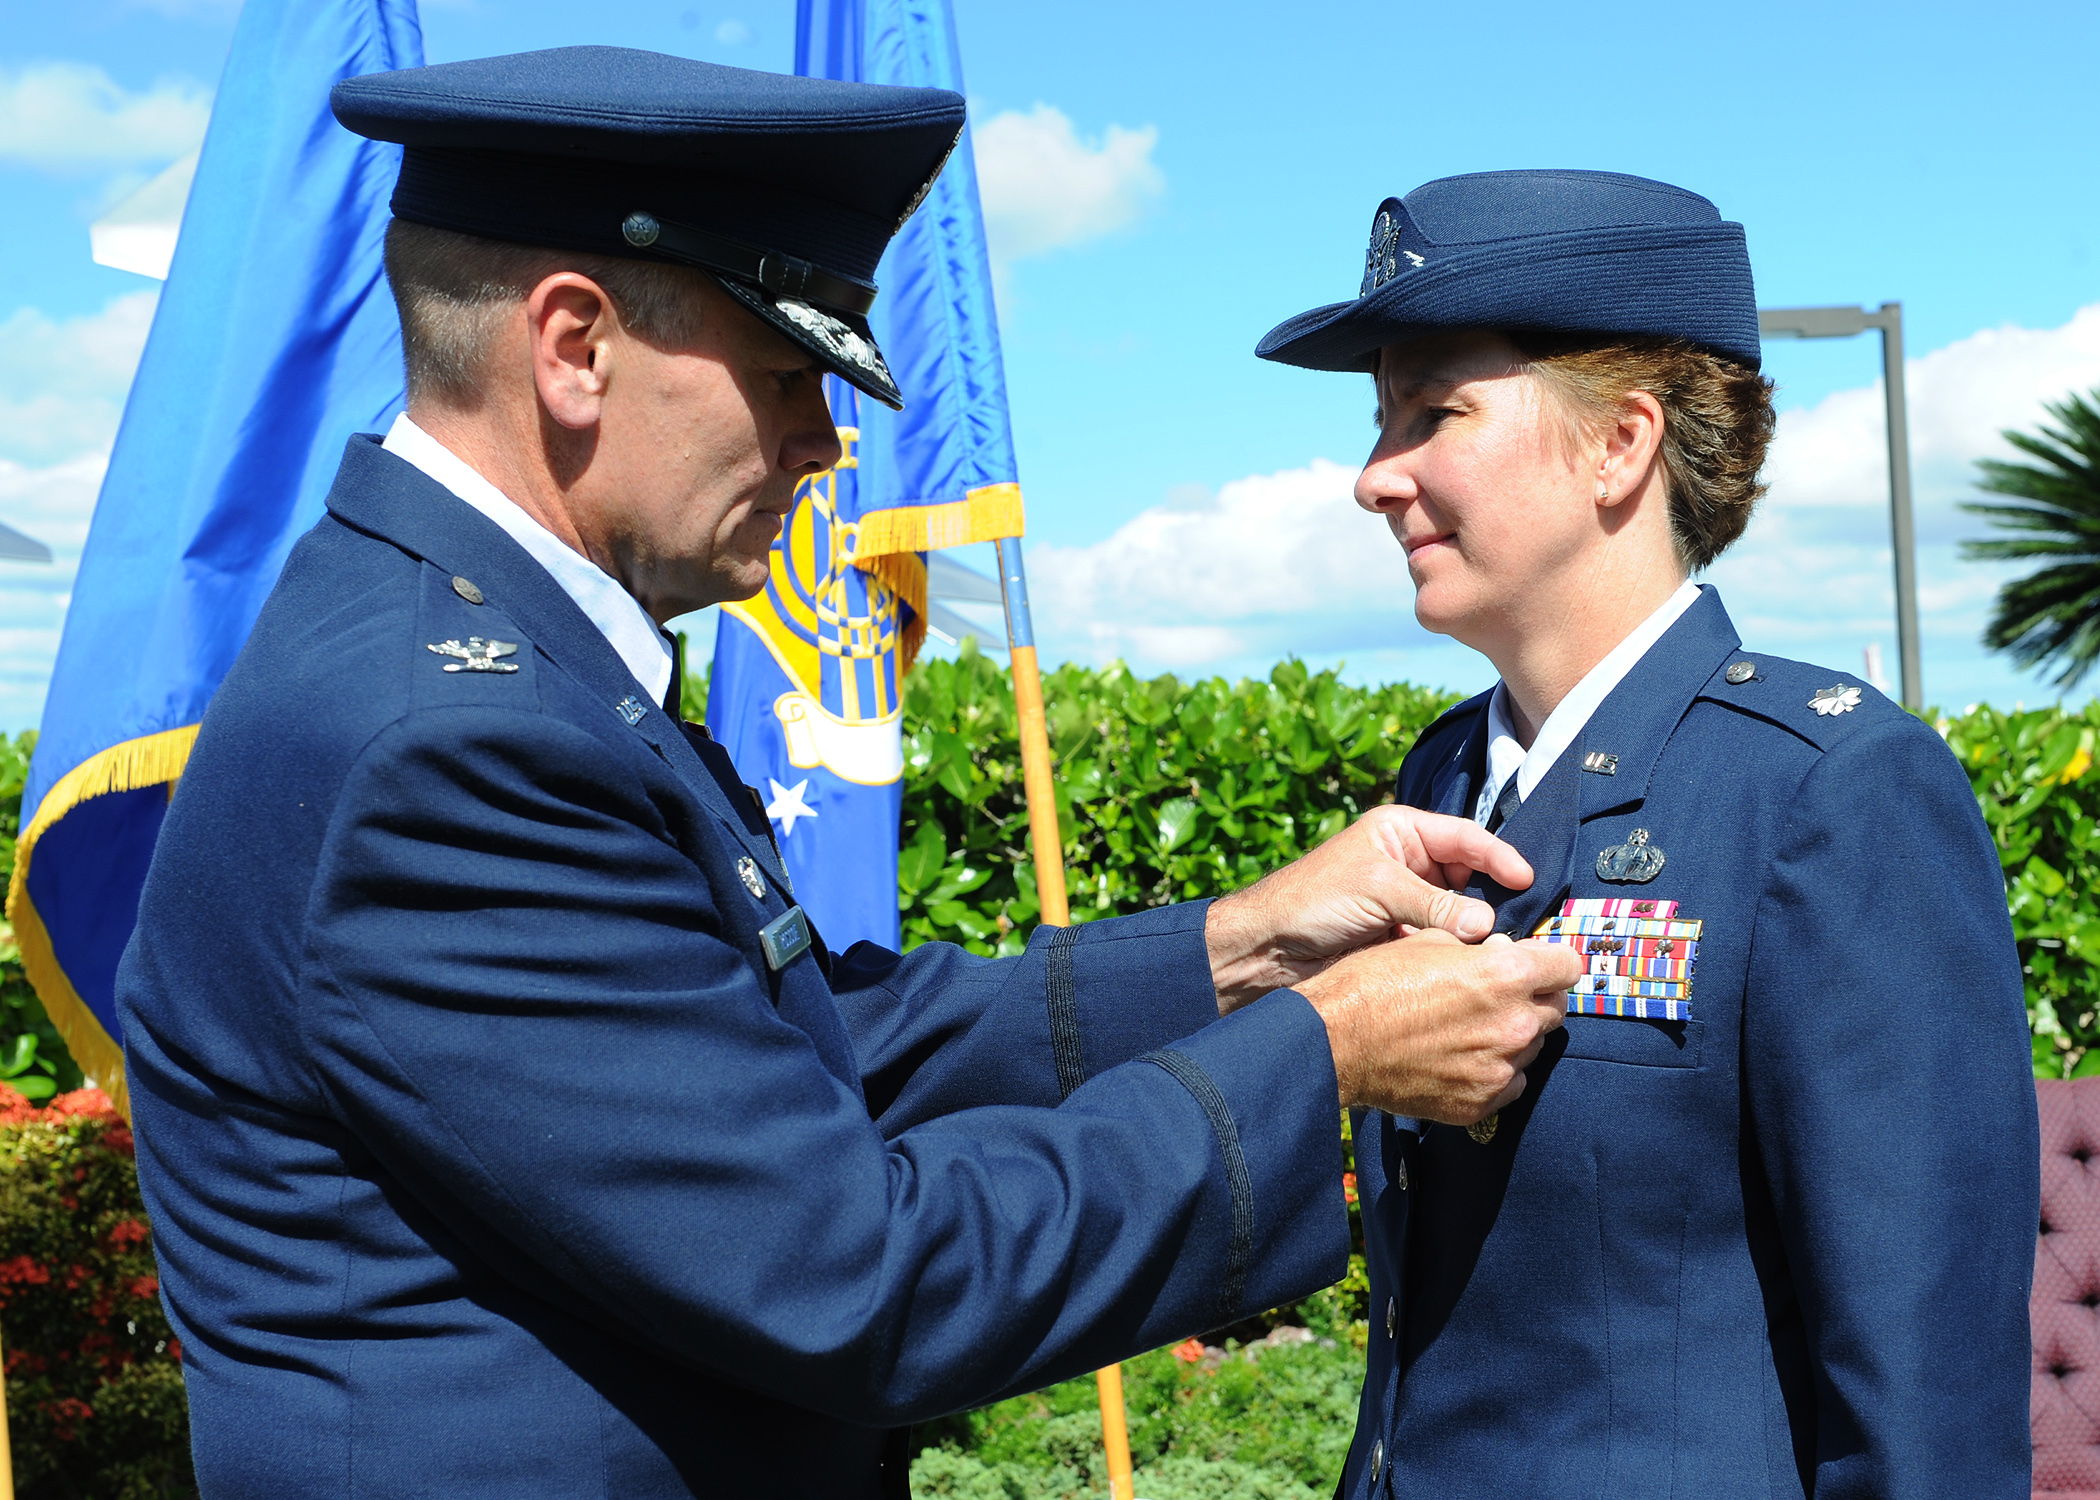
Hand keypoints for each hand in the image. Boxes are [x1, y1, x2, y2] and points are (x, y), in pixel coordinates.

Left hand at [1205, 804, 1535, 1013]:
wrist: (1266, 948)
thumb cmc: (1312, 900)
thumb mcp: (1377, 889)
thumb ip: (1435, 905)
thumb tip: (1487, 926)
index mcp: (1401, 833)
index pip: (1465, 838)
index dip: (1499, 858)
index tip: (1528, 881)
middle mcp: (1407, 863)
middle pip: (1468, 876)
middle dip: (1494, 897)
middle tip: (1525, 922)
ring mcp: (1404, 903)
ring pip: (1458, 914)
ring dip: (1476, 931)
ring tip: (1503, 949)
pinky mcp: (1399, 939)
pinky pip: (1440, 942)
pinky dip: (1455, 953)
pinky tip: (1472, 967)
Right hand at [1296, 930, 1578, 1122]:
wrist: (1335, 1042)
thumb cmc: (1374, 984)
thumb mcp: (1428, 943)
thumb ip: (1478, 948)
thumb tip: (1502, 951)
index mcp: (1506, 975)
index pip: (1569, 966)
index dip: (1550, 961)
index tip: (1536, 965)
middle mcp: (1514, 1024)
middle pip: (1555, 1008)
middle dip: (1532, 997)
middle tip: (1494, 995)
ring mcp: (1500, 1069)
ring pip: (1532, 1047)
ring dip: (1512, 1034)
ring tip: (1469, 1028)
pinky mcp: (1481, 1103)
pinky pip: (1510, 1082)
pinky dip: (1494, 1070)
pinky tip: (1461, 1058)